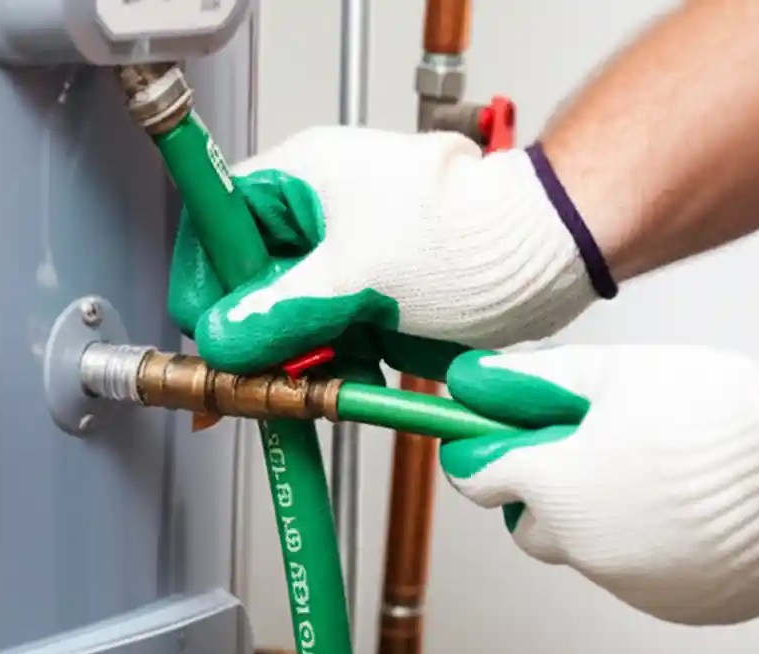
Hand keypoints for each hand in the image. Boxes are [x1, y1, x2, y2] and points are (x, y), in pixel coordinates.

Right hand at [168, 127, 610, 380]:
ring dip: (296, 351)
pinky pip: (326, 328)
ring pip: (285, 310)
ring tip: (323, 372)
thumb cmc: (473, 235)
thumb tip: (221, 338)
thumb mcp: (358, 279)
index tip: (214, 333)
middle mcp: (315, 209)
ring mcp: (345, 250)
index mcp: (300, 177)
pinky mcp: (370, 286)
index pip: (216, 224)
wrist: (551, 252)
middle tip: (267, 370)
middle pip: (246, 276)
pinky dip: (332, 357)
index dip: (207, 281)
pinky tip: (352, 371)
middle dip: (256, 329)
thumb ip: (278, 313)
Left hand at [439, 344, 758, 624]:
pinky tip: (693, 510)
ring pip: (594, 554)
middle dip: (544, 496)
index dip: (488, 454)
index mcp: (557, 489)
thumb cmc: (710, 408)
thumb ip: (535, 378)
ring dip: (606, 520)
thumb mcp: (614, 373)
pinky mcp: (684, 606)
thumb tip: (471, 377)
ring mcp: (636, 584)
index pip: (480, 480)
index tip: (500, 439)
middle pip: (532, 528)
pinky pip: (648, 578)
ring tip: (659, 473)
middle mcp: (587, 549)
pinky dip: (655, 549)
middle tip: (586, 453)